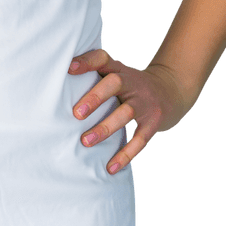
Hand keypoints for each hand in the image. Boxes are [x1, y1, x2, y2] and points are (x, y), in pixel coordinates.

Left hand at [67, 49, 191, 173]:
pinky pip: (140, 139)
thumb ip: (93, 76)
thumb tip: (53, 87)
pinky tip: (110, 167)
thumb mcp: (117, 73)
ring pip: (126, 113)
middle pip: (115, 83)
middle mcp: (132, 83)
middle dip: (95, 98)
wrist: (171, 90)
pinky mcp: (153, 122)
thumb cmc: (131, 85)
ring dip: (105, 128)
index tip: (68, 68)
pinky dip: (125, 154)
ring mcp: (145, 102)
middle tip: (76, 114)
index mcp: (119, 69)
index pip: (102, 59)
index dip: (86, 61)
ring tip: (86, 141)